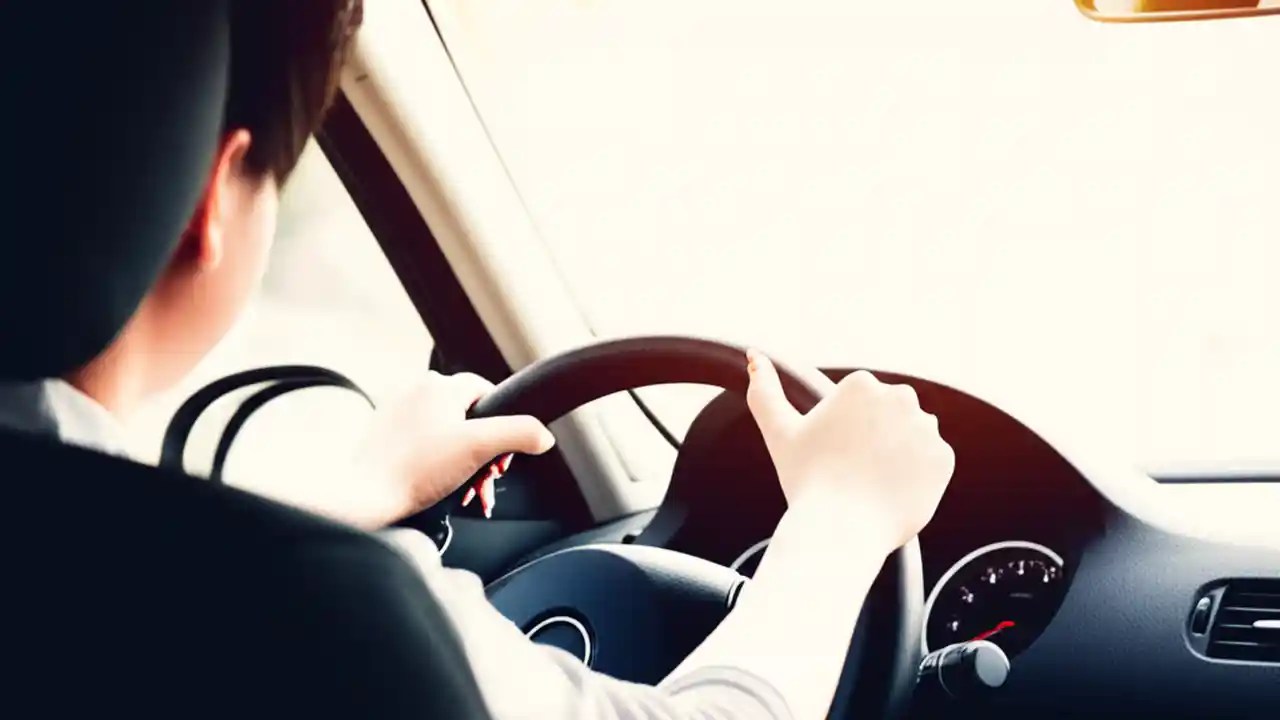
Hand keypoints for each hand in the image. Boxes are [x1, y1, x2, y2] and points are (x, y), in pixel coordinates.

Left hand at [346, 371, 554, 527]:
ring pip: (448, 433)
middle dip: (485, 449)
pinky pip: (426, 444)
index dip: (502, 421)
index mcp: (439, 386)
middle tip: (487, 476)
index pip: (486, 390)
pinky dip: (440, 464)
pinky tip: (444, 487)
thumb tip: (544, 436)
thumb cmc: (416, 470)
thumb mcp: (480, 448)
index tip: (503, 450)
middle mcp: (417, 391)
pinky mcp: (386, 434)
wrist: (367, 496)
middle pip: (469, 415)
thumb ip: (520, 434)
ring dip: (465, 461)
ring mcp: (399, 412)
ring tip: (467, 488)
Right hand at [745, 350, 953, 551]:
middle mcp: (900, 397)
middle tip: (851, 470)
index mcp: (861, 384)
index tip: (834, 453)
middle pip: (889, 414)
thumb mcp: (779, 432)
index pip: (860, 403)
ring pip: (911, 436)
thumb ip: (764, 390)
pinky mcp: (943, 458)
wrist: (840, 531)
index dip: (844, 431)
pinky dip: (915, 476)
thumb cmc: (806, 481)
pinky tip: (890, 491)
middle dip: (875, 436)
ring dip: (897, 453)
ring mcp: (926, 428)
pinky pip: (930, 463)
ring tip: (871, 482)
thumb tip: (753, 355)